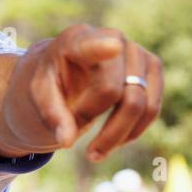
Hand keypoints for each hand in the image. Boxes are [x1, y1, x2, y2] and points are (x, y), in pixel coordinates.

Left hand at [4, 25, 162, 160]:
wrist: (67, 68)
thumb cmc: (50, 81)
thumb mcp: (39, 95)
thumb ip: (52, 115)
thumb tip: (66, 141)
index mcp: (76, 40)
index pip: (91, 46)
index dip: (102, 47)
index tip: (113, 46)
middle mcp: (112, 37)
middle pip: (115, 91)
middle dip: (97, 125)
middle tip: (75, 148)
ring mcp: (137, 51)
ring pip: (141, 104)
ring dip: (119, 136)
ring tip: (94, 154)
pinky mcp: (152, 67)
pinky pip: (152, 108)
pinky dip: (134, 131)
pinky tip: (112, 141)